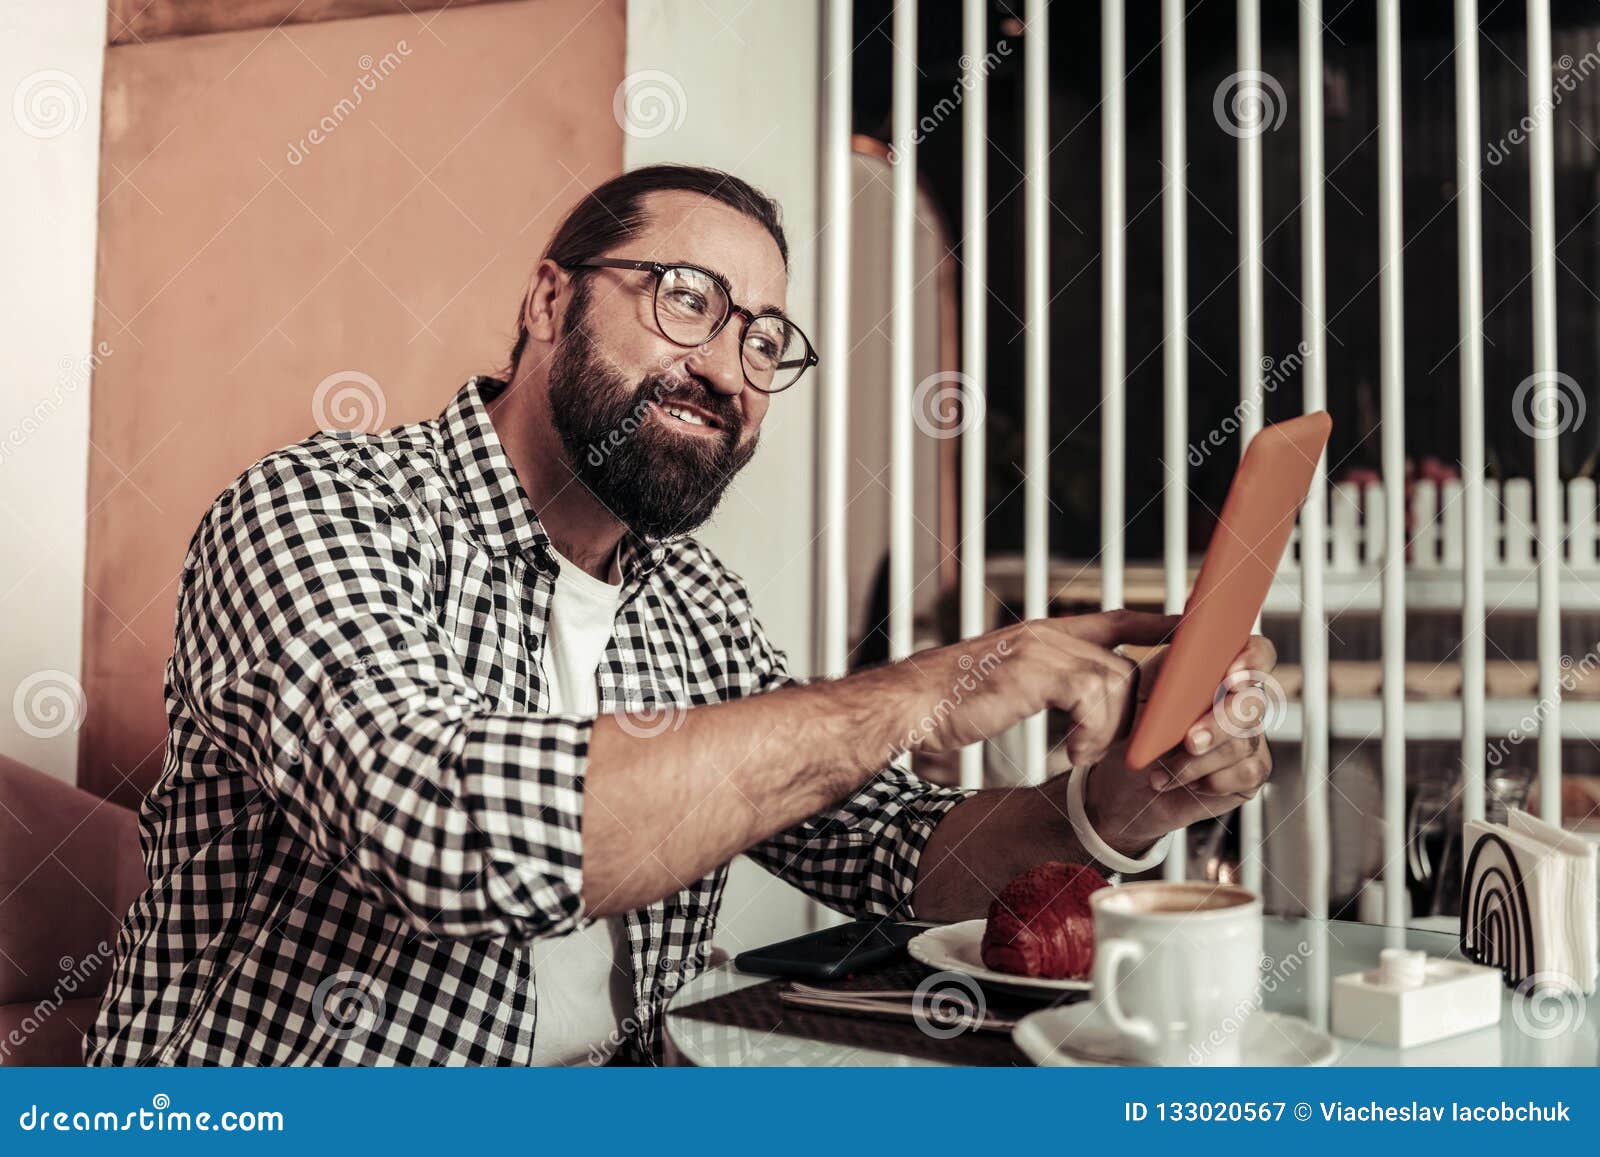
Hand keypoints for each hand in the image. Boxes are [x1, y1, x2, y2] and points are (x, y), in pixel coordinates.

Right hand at [906, 610, 1178, 765]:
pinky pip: (1094, 697)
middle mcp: (1046, 634)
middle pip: (1126, 660)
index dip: (1155, 625)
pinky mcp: (1038, 670)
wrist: (910, 704)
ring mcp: (1042, 648)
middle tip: (1129, 742)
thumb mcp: (1003, 685)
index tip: (1188, 632)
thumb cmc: (946, 703)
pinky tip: (1074, 753)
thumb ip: (1042, 683)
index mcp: (1041, 635)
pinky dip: (1093, 733)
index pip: (1114, 619)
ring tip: (1085, 755)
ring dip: (1110, 728)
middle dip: (1138, 705)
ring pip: (1115, 680)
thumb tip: (1073, 701)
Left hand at [1072, 634, 1277, 855]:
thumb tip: (1182, 655)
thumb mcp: (1137, 689)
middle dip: (1219, 723)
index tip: (1230, 678)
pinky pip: (1248, 772)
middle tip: (1190, 741)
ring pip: (1244, 742)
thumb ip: (1163, 667)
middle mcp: (1238, 702)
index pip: (1255, 652)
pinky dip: (1212, 780)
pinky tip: (1184, 782)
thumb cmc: (1131, 726)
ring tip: (1164, 769)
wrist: (1119, 776)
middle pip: (1252, 702)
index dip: (1252, 661)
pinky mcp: (1248, 773)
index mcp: (1215, 672)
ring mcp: (1247, 737)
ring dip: (1200, 760)